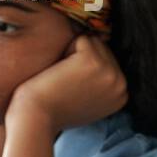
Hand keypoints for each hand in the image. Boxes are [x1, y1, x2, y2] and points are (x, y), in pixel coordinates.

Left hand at [6, 33, 126, 133]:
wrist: (35, 117)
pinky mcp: (93, 61)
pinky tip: (58, 71)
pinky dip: (65, 50)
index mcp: (121, 95)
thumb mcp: (85, 103)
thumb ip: (98, 86)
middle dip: (79, 60)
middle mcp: (120, 84)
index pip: (108, 63)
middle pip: (103, 50)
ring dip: (72, 54)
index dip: (84, 69)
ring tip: (62, 78)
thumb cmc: (51, 111)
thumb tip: (99, 63)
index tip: (72, 89)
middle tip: (64, 84)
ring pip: (93, 42)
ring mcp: (110, 72)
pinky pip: (81, 39)